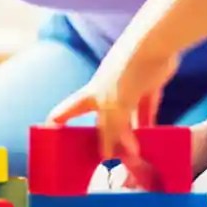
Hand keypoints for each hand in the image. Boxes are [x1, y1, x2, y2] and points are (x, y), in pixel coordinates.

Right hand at [46, 45, 178, 184]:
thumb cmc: (128, 72)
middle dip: (103, 140)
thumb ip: (111, 132)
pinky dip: (149, 124)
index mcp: (91, 94)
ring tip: (135, 156)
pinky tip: (152, 138)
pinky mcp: (149, 86)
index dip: (58, 122)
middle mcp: (106, 92)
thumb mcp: (115, 107)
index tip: (51, 136)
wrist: (154, 44)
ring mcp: (128, 89)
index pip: (67, 110)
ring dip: (130, 136)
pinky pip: (147, 110)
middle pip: (101, 121)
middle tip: (107, 163)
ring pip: (126, 118)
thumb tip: (108, 155)